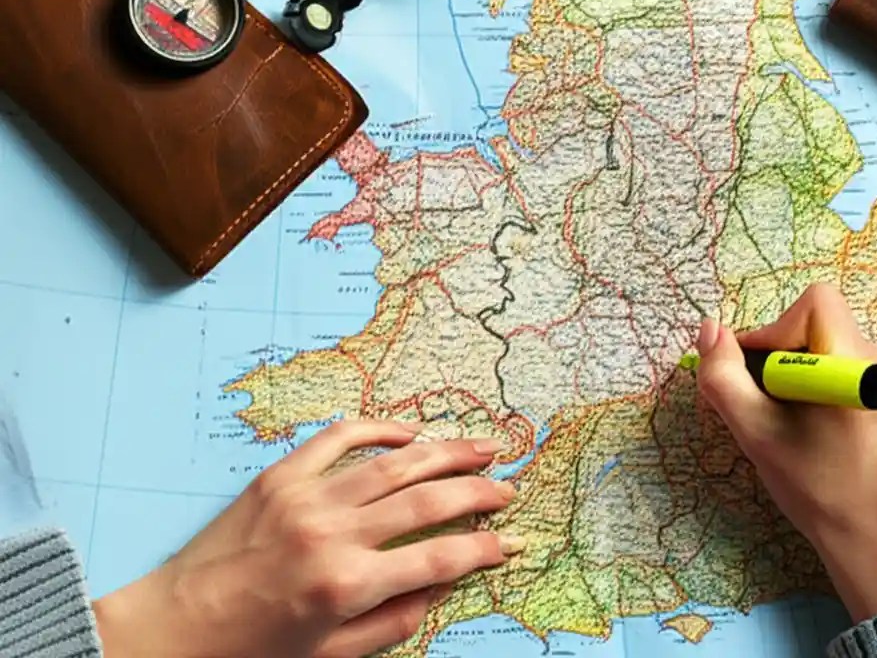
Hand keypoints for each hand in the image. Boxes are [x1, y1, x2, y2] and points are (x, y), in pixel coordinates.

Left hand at [91, 422, 523, 657]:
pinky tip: (409, 432)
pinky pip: (339, 438)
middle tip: (508, 487)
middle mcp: (334, 533)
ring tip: (481, 446)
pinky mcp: (280, 476)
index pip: (441, 557)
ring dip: (446, 451)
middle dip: (478, 491)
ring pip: (395, 462)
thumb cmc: (251, 650)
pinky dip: (379, 429)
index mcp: (349, 584)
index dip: (487, 547)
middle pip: (429, 500)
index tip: (514, 540)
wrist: (172, 627)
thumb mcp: (330, 655)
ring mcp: (307, 497)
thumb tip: (441, 587)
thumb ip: (393, 621)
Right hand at [696, 284, 876, 619]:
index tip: (759, 374)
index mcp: (859, 368)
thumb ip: (725, 378)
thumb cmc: (816, 491)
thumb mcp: (757, 434)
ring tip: (794, 421)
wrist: (875, 538)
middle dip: (785, 356)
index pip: (816, 303)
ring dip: (802, 371)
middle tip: (769, 405)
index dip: (776, 329)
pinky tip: (819, 426)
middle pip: (821, 324)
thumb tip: (709, 329)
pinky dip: (824, 383)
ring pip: (833, 344)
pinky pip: (851, 364)